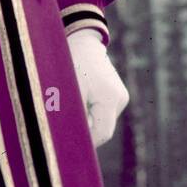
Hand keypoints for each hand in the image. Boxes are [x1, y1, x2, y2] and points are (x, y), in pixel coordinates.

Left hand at [67, 31, 128, 148]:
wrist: (82, 41)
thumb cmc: (71, 63)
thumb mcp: (69, 89)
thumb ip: (72, 115)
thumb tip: (69, 138)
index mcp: (110, 98)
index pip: (102, 133)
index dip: (87, 141)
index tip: (70, 144)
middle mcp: (120, 98)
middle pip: (104, 128)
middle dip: (86, 131)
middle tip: (66, 129)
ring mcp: (121, 95)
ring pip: (104, 120)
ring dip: (89, 120)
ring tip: (72, 107)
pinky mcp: (117, 93)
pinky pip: (104, 111)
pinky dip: (92, 112)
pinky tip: (81, 101)